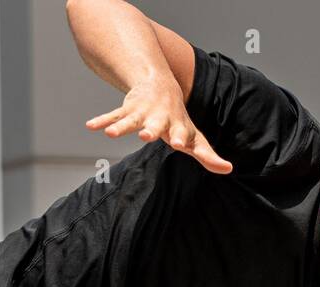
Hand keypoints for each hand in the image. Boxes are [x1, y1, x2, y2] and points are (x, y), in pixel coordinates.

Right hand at [85, 77, 232, 174]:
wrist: (160, 85)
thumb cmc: (178, 119)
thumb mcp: (193, 136)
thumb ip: (207, 154)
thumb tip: (228, 169)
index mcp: (177, 125)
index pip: (181, 133)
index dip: (180, 138)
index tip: (178, 144)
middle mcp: (160, 118)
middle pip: (155, 124)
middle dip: (150, 129)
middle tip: (146, 135)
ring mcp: (142, 113)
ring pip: (130, 120)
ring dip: (121, 127)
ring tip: (112, 134)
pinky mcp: (127, 110)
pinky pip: (113, 116)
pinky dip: (103, 121)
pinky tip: (91, 126)